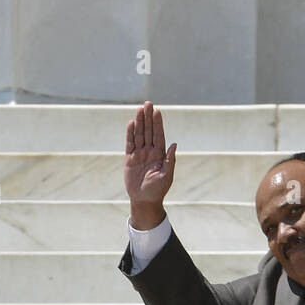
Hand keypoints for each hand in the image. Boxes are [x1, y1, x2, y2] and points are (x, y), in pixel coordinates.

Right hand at [125, 101, 175, 229]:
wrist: (144, 200)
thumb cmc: (158, 190)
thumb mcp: (167, 175)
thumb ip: (170, 160)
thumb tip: (174, 145)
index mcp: (160, 154)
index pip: (159, 135)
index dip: (157, 123)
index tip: (157, 111)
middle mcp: (150, 151)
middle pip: (148, 131)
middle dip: (148, 117)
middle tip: (148, 103)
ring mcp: (139, 154)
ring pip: (139, 134)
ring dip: (140, 122)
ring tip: (140, 109)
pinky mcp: (130, 159)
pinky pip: (130, 144)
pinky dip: (130, 134)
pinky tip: (131, 123)